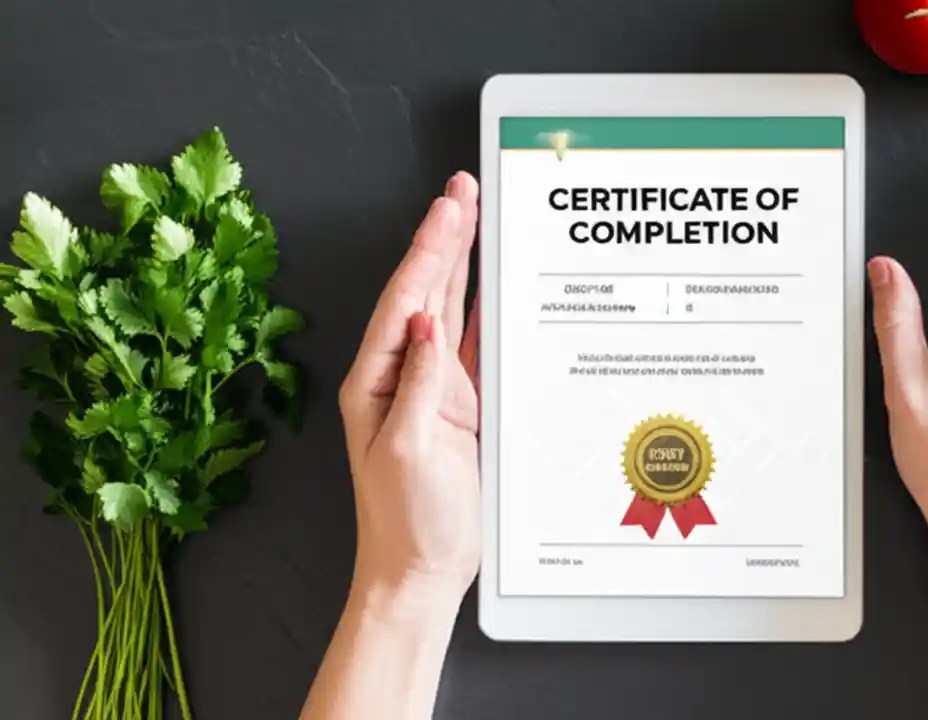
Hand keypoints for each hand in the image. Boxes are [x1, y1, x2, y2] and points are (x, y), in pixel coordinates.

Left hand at [338, 172, 481, 594]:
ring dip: (460, 263)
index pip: (404, 301)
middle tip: (462, 189)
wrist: (421, 571)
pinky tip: (493, 282)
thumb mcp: (410, 452)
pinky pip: (474, 345)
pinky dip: (484, 308)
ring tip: (475, 215)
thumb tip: (424, 321)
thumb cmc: (407, 522)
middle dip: (443, 238)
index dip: (428, 251)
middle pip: (424, 292)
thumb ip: (419, 384)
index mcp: (376, 383)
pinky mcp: (460, 406)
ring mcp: (433, 389)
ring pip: (448, 310)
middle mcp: (400, 377)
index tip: (449, 208)